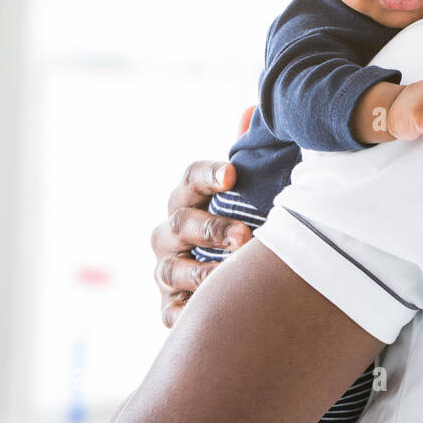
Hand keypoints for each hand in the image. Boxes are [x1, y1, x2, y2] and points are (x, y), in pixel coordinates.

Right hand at [150, 107, 255, 327]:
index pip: (190, 179)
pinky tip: (214, 310)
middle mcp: (171, 233)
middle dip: (211, 228)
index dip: (207, 175)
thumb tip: (249, 110)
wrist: (239, 282)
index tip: (233, 174)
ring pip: (171, 269)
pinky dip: (188, 313)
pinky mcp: (170, 307)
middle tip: (245, 236)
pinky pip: (171, 312)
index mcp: (190, 199)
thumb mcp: (254, 192)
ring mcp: (168, 271)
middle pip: (179, 224)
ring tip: (232, 275)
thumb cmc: (246, 225)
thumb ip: (252, 154)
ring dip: (201, 271)